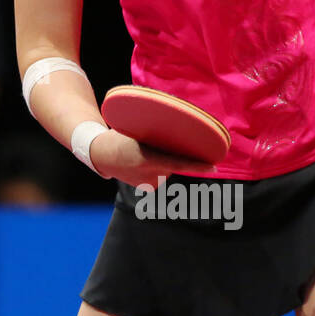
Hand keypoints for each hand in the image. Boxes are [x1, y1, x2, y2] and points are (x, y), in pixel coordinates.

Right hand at [88, 129, 215, 186]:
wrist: (100, 155)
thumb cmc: (119, 137)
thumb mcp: (135, 129)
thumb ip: (155, 133)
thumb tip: (176, 128)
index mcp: (147, 159)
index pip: (178, 163)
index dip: (198, 166)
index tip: (214, 167)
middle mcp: (149, 174)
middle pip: (173, 162)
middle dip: (171, 153)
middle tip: (152, 145)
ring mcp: (148, 183)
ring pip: (167, 168)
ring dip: (162, 161)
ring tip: (142, 154)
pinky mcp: (147, 187)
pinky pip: (160, 174)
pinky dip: (156, 168)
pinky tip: (141, 164)